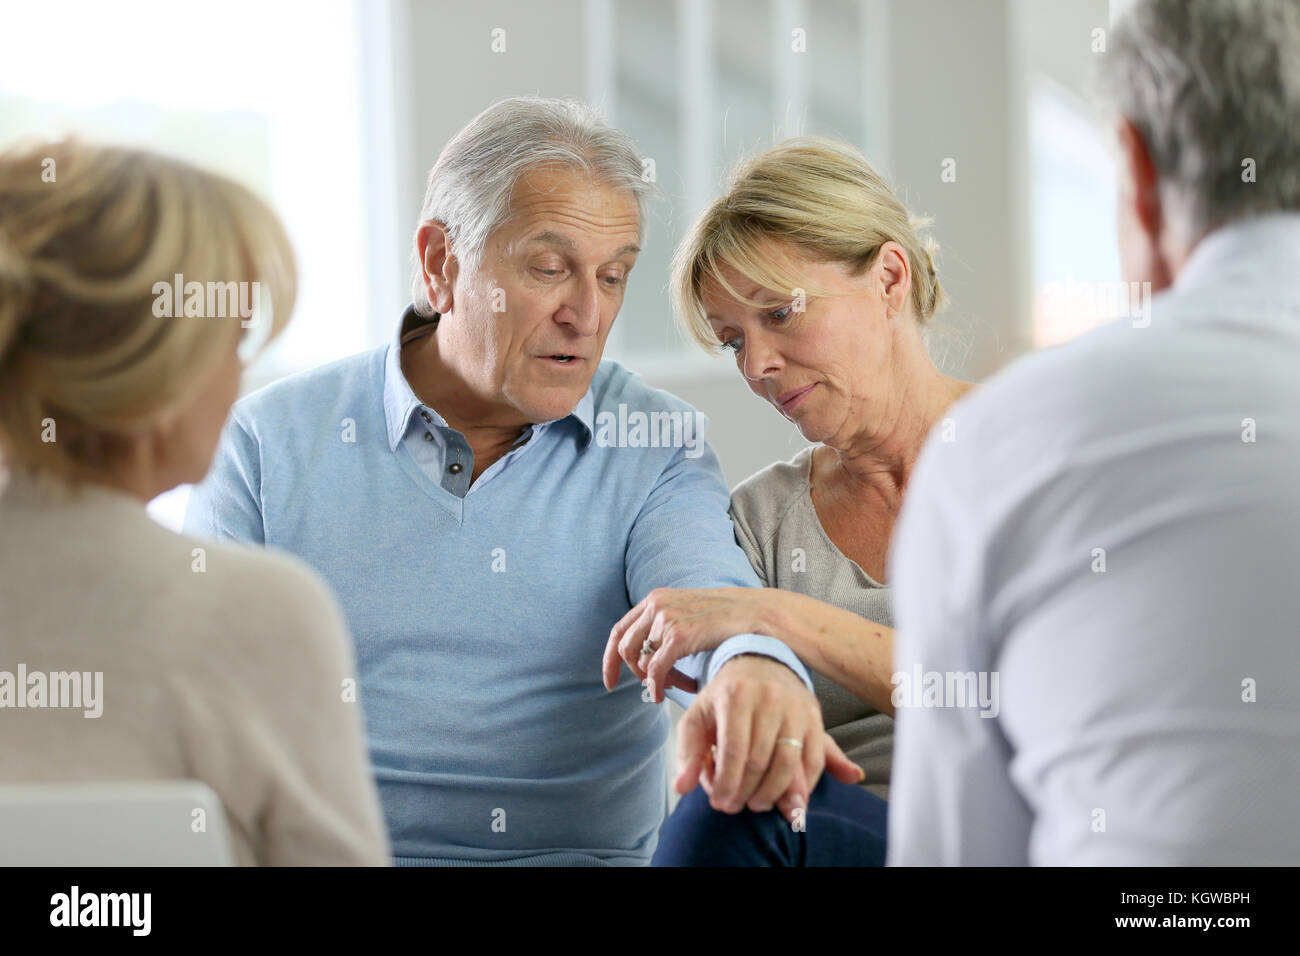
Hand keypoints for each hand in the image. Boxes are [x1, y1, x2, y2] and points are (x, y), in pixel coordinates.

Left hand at [602, 587, 774, 701]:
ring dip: (657, 681)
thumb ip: (666, 627)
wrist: (755, 615)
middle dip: (637, 674)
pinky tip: (664, 696)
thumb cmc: (726, 620)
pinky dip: (656, 686)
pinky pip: (655, 670)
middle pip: (625, 649)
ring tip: (680, 686)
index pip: (618, 631)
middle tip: (656, 688)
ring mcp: (666, 619)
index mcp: (655, 599)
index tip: (610, 682)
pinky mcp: (678, 635)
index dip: (609, 659)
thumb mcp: (688, 614)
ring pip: (642, 663)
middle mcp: (656, 605)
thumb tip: (647, 654)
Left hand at [674, 654, 863, 824]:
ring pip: (789, 763)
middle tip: (735, 806)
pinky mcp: (815, 717)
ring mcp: (795, 708)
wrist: (760, 665)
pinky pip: (813, 760)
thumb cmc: (725, 698)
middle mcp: (769, 698)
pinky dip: (802, 786)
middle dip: (746, 792)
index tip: (720, 803)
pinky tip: (786, 797)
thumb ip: (687, 752)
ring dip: (773, 794)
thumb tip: (681, 787)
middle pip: (760, 760)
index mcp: (735, 695)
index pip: (733, 750)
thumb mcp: (697, 717)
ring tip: (757, 804)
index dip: (727, 783)